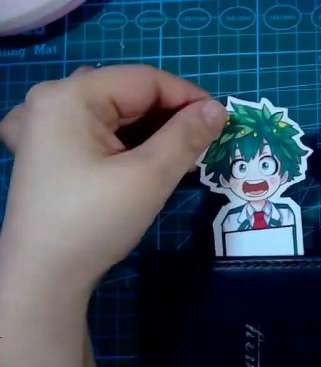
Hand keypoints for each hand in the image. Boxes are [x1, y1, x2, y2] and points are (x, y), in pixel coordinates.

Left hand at [0, 65, 225, 292]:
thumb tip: (219, 110)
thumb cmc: (95, 221)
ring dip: (150, 132)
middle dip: (169, 118)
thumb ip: (187, 136)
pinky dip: (124, 143)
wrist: (45, 276)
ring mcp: (42, 127)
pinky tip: (141, 163)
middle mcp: (51, 101)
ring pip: (113, 114)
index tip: (223, 124)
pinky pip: (94, 132)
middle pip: (127, 94)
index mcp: (70, 96)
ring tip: (179, 158)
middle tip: (203, 146)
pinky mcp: (45, 153)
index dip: (189, 98)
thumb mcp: (149, 176)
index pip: (145, 80)